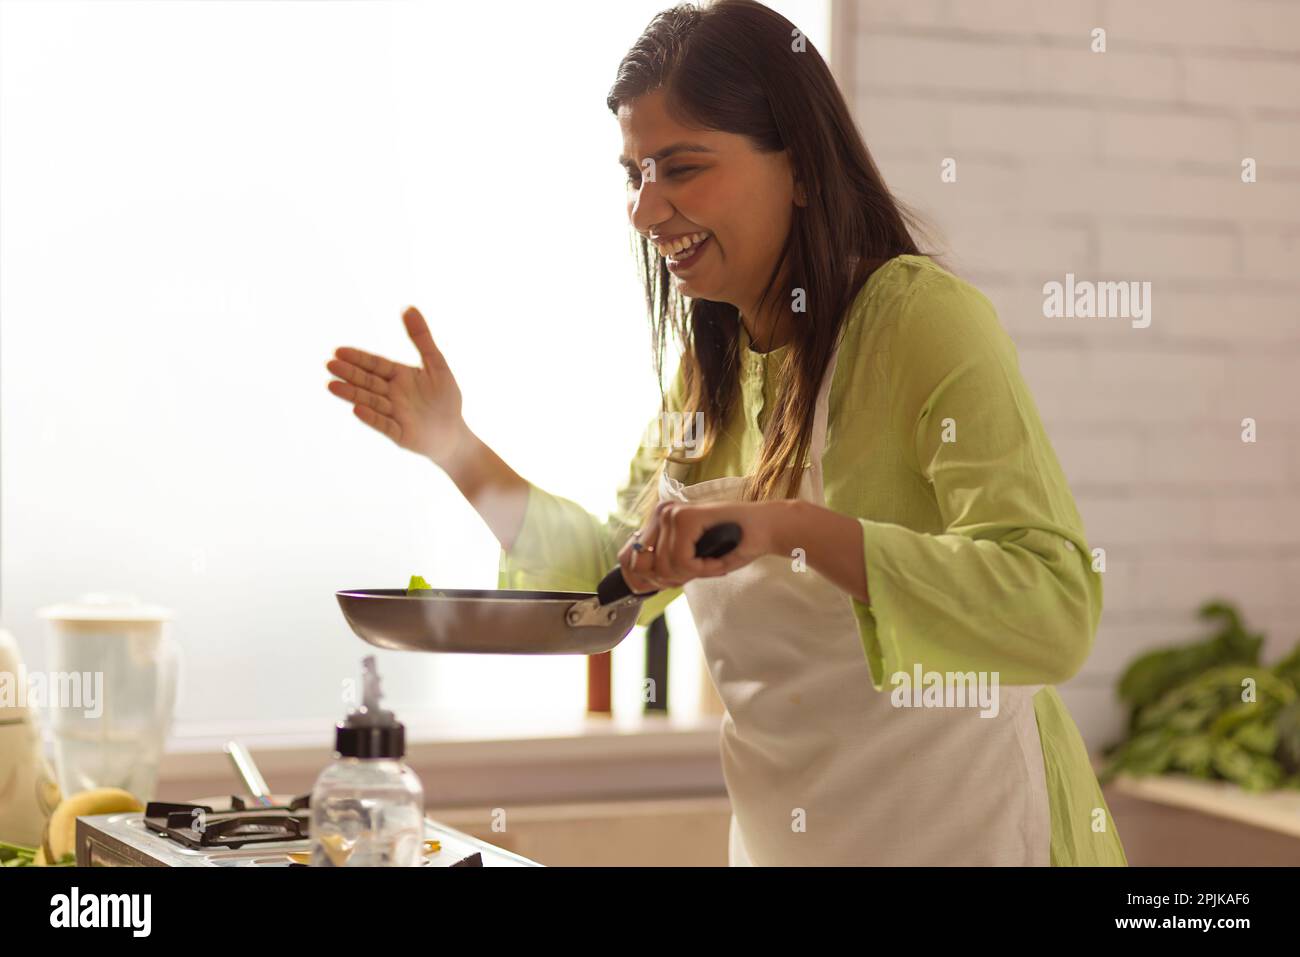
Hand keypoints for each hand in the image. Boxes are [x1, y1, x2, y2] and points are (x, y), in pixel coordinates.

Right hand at [326, 306, 468, 466]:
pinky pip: (384, 425)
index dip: (358, 358)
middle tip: (329, 365)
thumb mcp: (436, 363)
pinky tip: (357, 409)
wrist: (453, 433)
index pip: (375, 364)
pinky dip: (372, 418)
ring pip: (370, 401)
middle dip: (349, 374)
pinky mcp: (400, 433)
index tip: (338, 351)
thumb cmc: (445, 398)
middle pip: (368, 381)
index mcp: (399, 376)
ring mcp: (393, 414)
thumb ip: (422, 337)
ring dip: (352, 394)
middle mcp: (392, 394)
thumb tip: (408, 306)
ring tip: (332, 386)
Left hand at [615, 500, 788, 593]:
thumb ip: (664, 567)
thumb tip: (637, 583)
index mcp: (658, 521)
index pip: (627, 557)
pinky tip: (716, 560)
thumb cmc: (732, 545)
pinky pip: (682, 561)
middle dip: (668, 580)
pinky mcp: (685, 518)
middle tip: (695, 572)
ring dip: (693, 574)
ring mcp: (671, 513)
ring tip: (712, 563)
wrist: (764, 530)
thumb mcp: (690, 561)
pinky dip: (703, 570)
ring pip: (664, 567)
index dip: (642, 580)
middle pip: (640, 565)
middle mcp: (661, 513)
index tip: (670, 583)